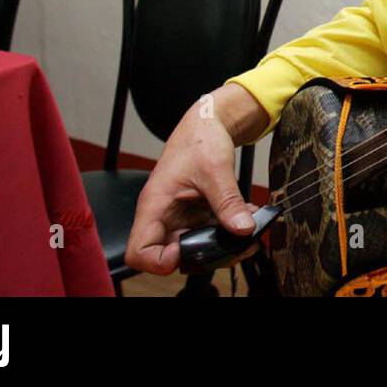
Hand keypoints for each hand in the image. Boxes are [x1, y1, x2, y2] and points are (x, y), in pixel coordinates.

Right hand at [124, 84, 265, 274]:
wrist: (209, 125)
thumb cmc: (200, 140)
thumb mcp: (216, 170)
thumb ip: (228, 201)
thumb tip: (243, 229)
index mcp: (155, 205)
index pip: (138, 251)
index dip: (157, 261)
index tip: (184, 251)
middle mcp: (163, 217)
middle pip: (169, 256)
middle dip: (203, 257)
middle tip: (235, 247)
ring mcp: (180, 218)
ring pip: (194, 248)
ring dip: (222, 246)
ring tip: (248, 234)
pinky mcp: (196, 216)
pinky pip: (209, 234)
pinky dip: (229, 232)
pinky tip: (248, 218)